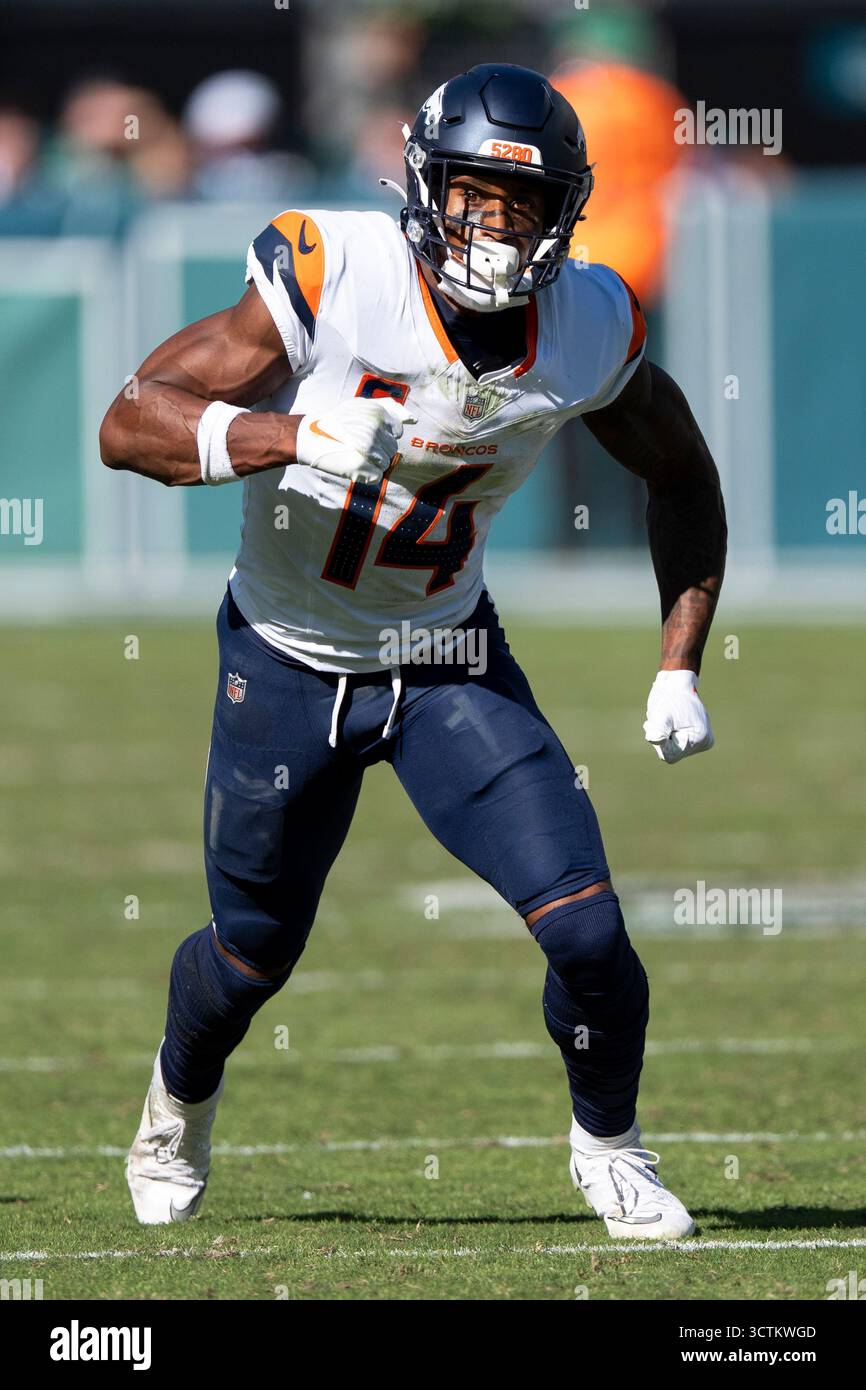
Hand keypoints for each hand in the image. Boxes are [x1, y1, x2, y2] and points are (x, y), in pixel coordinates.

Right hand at [295, 398, 416, 482]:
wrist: (312, 437)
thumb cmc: (340, 422)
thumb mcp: (363, 405)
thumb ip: (391, 408)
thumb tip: (414, 420)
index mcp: (378, 413)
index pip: (397, 431)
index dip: (384, 434)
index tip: (367, 432)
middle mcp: (375, 429)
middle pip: (392, 449)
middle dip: (379, 449)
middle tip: (357, 444)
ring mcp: (369, 448)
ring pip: (386, 463)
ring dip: (373, 462)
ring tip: (354, 453)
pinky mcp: (362, 466)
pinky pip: (377, 476)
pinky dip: (367, 474)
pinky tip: (353, 464)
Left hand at [643, 669, 713, 763]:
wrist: (676, 683)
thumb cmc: (670, 697)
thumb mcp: (661, 714)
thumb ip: (658, 730)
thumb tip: (654, 740)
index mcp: (700, 738)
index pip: (671, 755)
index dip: (659, 742)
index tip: (657, 723)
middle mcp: (704, 742)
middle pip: (672, 753)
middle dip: (661, 737)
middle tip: (660, 718)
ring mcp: (701, 740)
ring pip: (672, 748)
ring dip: (663, 735)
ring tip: (664, 717)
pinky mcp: (695, 736)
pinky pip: (675, 743)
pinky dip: (667, 733)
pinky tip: (668, 720)